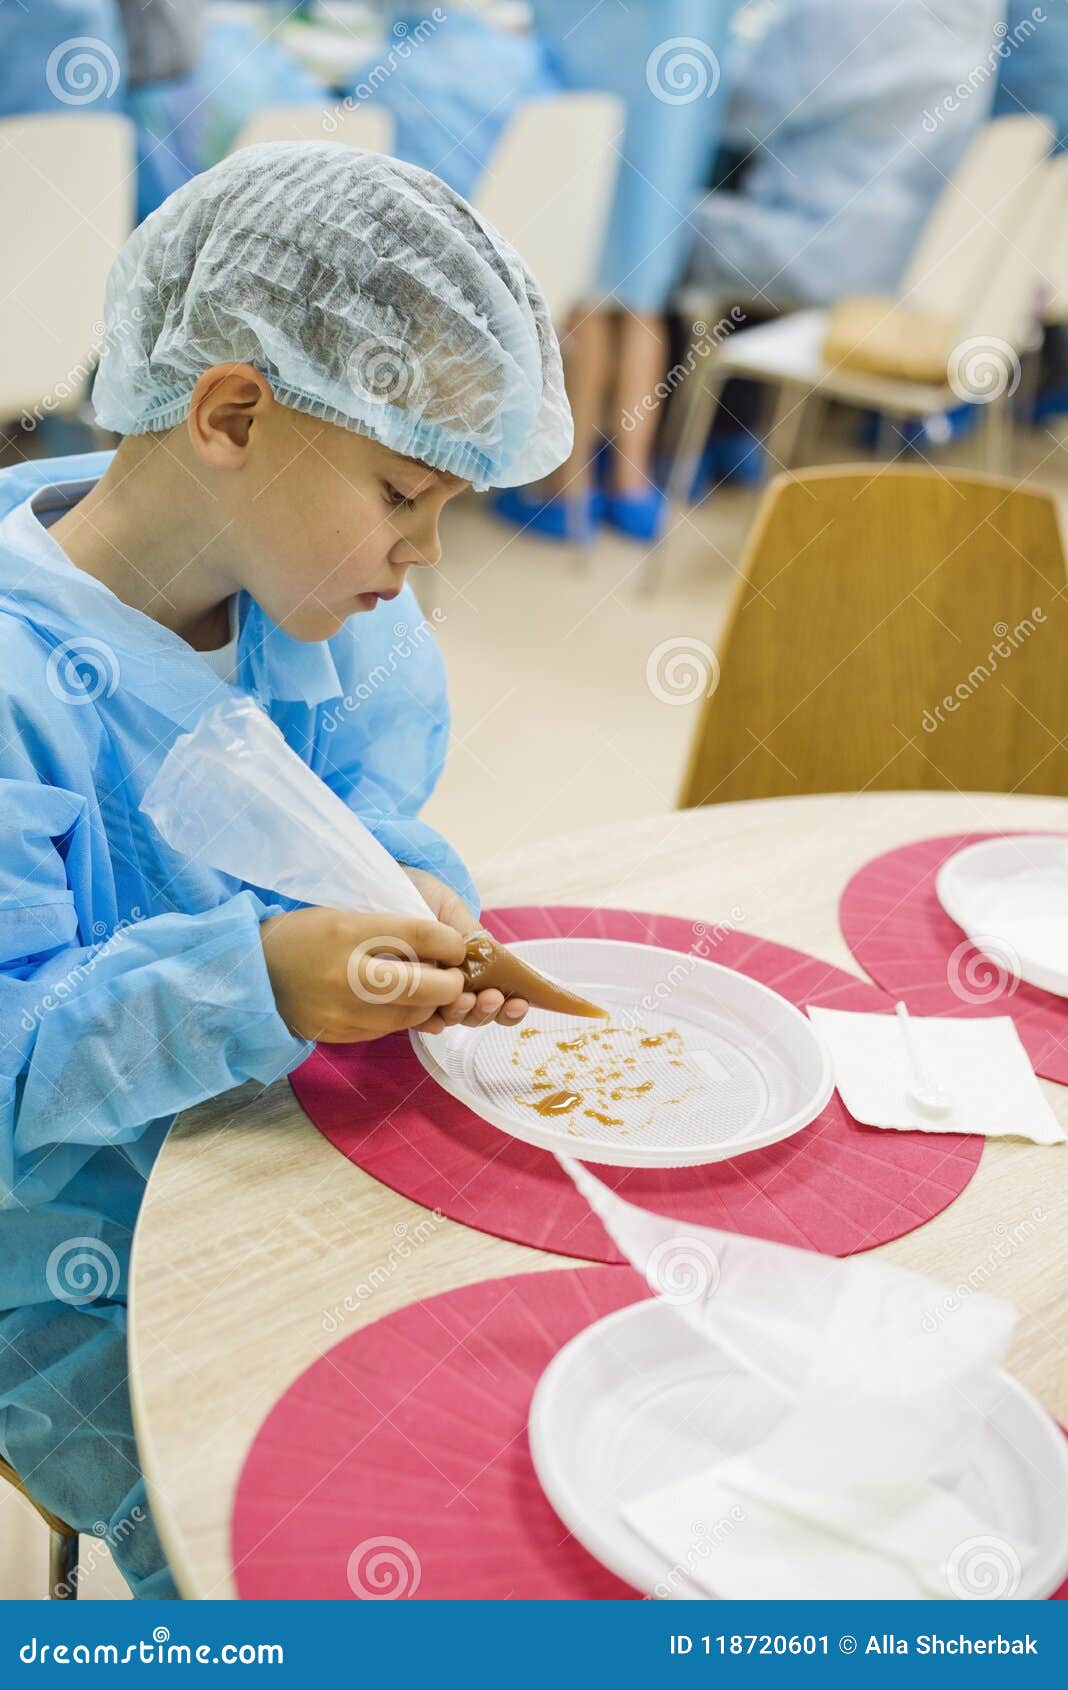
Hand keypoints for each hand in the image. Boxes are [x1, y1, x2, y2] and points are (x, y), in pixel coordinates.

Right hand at [260, 907, 466, 1042]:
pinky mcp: (341, 1035)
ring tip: (427, 990)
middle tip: (454, 976)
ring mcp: (344, 1010)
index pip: (421, 934)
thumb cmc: (304, 935)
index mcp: (350, 931)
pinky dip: (402, 1017)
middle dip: (451, 983)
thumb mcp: (344, 914)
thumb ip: (390, 928)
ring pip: (413, 1015)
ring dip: (430, 1003)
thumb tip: (444, 943)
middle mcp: (348, 973)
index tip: (458, 945)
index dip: (451, 942)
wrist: (253, 973)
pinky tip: (398, 1004)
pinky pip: (389, 1030)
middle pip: (426, 985)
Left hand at [402, 866, 529, 1033]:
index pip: (496, 996)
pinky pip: (414, 1020)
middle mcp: (449, 983)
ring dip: (463, 1015)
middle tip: (491, 998)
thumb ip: (470, 935)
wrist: (381, 882)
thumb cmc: (420, 893)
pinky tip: (436, 1019)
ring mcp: (424, 992)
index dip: (509, 1006)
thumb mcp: (450, 909)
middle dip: (488, 1011)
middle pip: (476, 1014)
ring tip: (466, 1000)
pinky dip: (428, 1023)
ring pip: (450, 1019)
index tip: (520, 1001)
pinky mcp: (395, 997)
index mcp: (470, 966)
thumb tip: (494, 964)